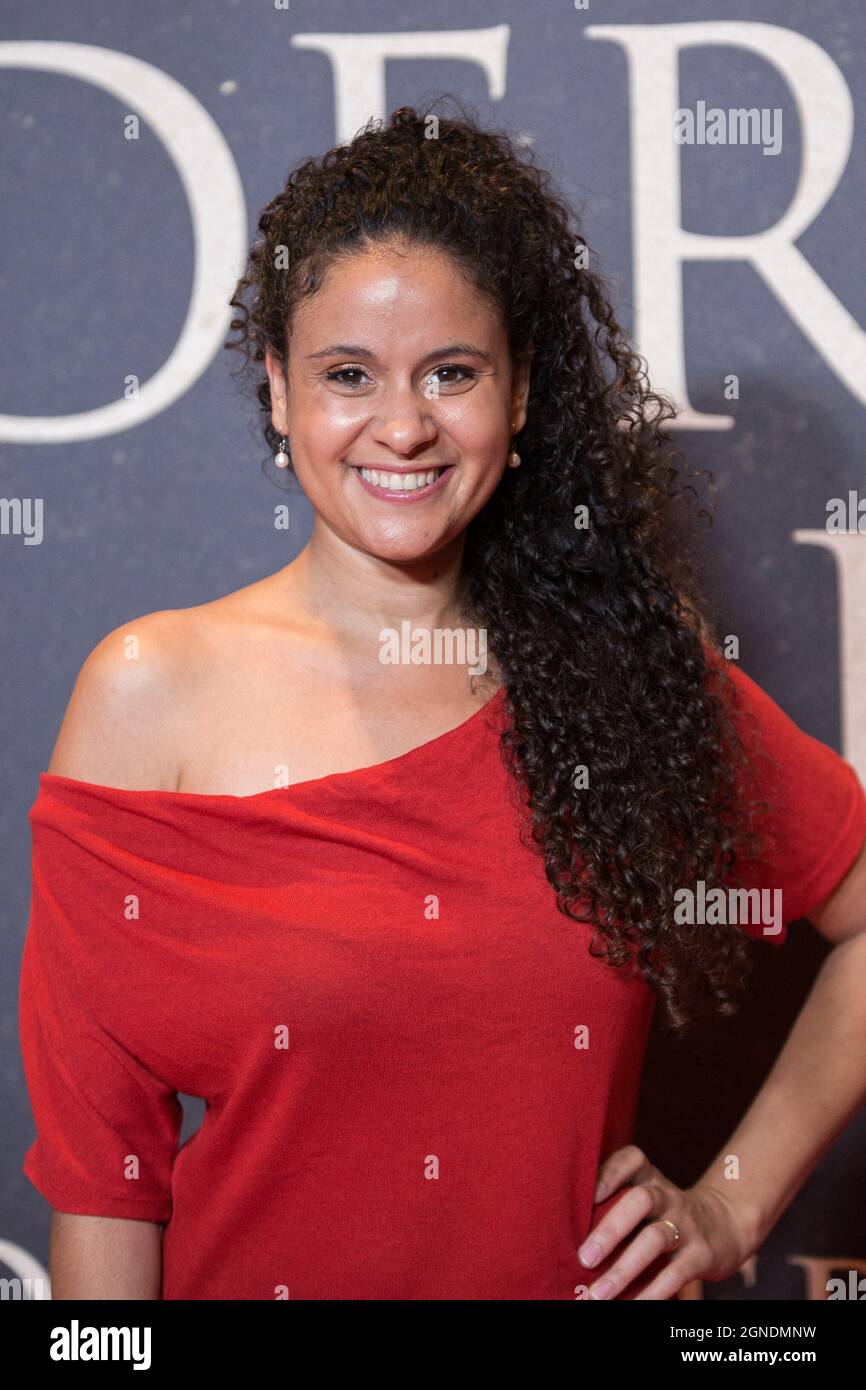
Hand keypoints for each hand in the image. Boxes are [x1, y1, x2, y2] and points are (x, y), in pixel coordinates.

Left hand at [576, 1144, 757, 1300]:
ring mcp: (686, 1223)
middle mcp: (667, 1196)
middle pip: (639, 1201)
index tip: (588, 1194)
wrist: (723, 1225)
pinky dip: (653, 1292)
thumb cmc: (665, 1214)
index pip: (631, 1160)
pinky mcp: (700, 1253)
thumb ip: (615, 1205)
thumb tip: (562, 1232)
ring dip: (624, 1269)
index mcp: (648, 1178)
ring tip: (599, 1294)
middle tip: (584, 1258)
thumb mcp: (646, 1199)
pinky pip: (675, 1273)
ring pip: (654, 1239)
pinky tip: (633, 1306)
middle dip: (610, 1230)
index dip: (609, 1172)